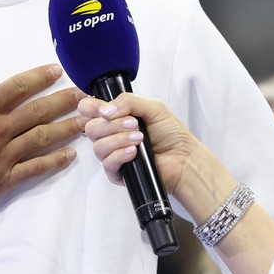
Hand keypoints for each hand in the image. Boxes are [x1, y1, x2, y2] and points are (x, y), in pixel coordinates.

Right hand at [0, 46, 84, 221]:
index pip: (16, 88)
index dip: (38, 77)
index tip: (56, 70)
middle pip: (37, 111)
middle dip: (63, 101)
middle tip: (83, 94)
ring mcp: (2, 157)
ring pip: (41, 138)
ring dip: (66, 128)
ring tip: (85, 121)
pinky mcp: (3, 180)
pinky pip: (34, 169)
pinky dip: (54, 162)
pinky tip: (70, 156)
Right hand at [77, 92, 227, 219]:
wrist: (184, 158)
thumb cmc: (171, 133)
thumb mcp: (153, 107)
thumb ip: (128, 101)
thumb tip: (104, 111)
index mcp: (116, 117)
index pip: (89, 109)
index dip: (91, 108)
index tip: (105, 110)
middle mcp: (110, 134)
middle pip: (90, 128)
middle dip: (112, 125)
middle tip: (135, 124)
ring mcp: (112, 154)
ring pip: (97, 146)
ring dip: (119, 139)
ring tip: (140, 139)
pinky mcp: (117, 172)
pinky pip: (107, 163)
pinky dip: (119, 155)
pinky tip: (133, 152)